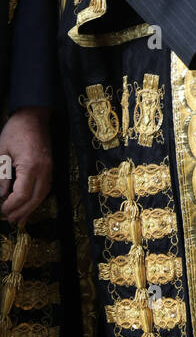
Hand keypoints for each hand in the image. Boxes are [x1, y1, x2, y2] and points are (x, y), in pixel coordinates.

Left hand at [0, 107, 52, 224]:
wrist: (34, 115)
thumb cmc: (15, 130)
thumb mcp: (2, 151)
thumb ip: (2, 175)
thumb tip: (1, 194)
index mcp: (31, 165)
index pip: (22, 194)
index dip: (11, 205)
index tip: (2, 210)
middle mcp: (44, 169)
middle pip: (35, 198)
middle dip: (22, 211)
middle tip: (10, 220)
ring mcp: (50, 168)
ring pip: (43, 194)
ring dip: (31, 208)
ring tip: (20, 218)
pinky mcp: (50, 166)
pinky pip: (46, 188)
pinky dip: (37, 198)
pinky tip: (29, 204)